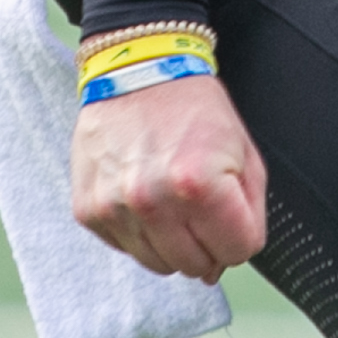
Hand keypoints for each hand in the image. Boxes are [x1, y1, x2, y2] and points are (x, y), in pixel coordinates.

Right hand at [72, 73, 267, 280]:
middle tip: (205, 207)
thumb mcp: (244, 152)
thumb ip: (249, 212)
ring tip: (175, 200)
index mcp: (199, 185)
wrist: (137, 72)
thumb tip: (227, 262)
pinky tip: (148, 196)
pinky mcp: (88, 211)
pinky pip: (127, 249)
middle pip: (198, 266)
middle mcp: (152, 202)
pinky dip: (143, 232)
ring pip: (161, 265)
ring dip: (175, 243)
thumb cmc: (195, 110)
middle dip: (210, 243)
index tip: (234, 213)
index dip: (242, 234)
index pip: (238, 251)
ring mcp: (115, 208)